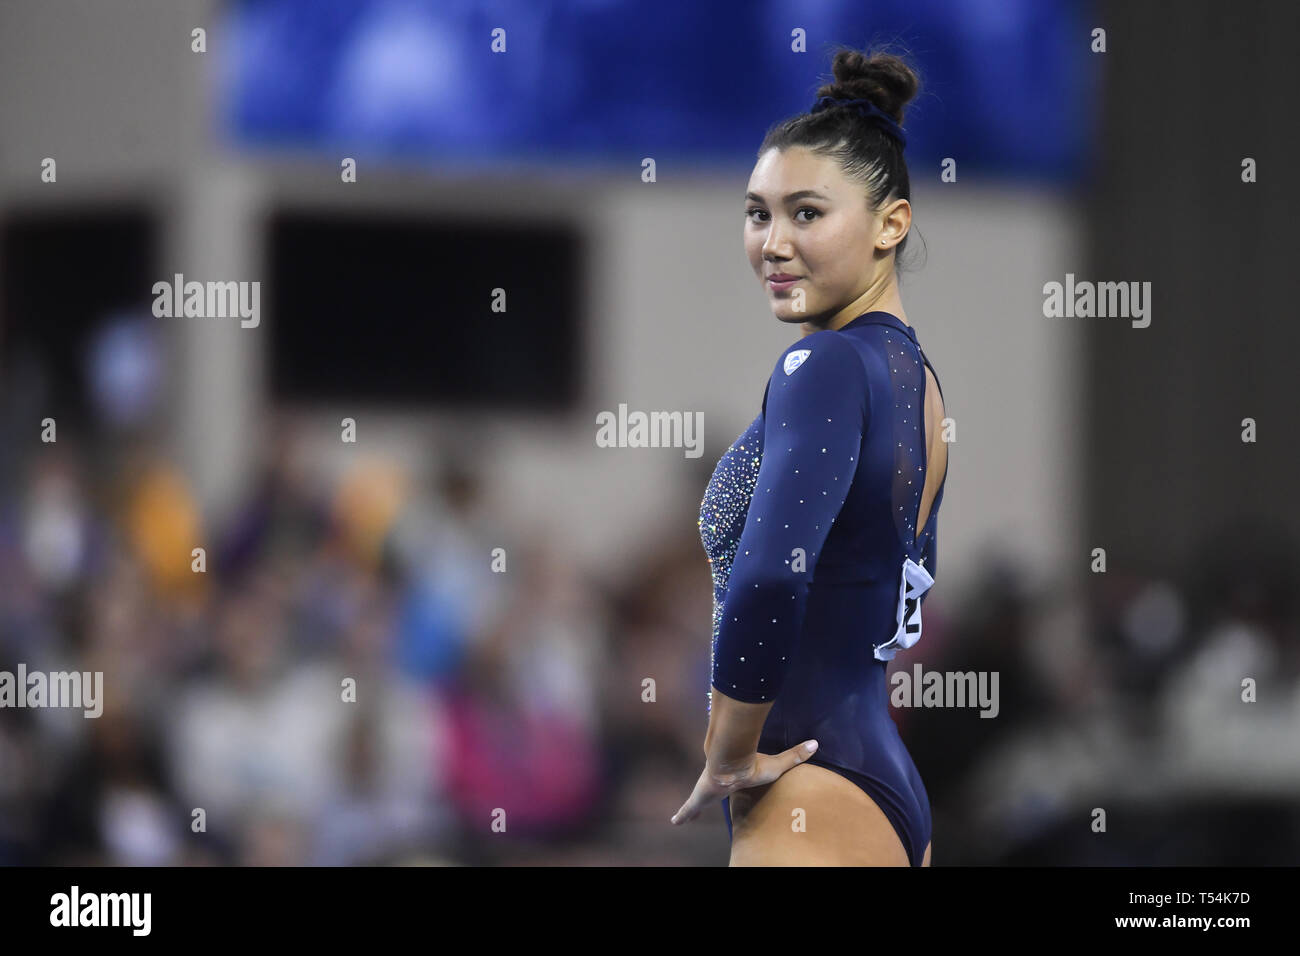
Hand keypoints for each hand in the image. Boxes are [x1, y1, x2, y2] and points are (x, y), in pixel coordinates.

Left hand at [670, 740, 817, 824]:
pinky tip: (674, 822)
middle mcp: (717, 784)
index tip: (721, 786)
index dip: (725, 784)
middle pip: (709, 794)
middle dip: (703, 800)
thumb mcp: (777, 765)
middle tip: (696, 808)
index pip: (728, 781)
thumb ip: (794, 755)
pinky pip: (688, 808)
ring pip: (696, 802)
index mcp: (733, 778)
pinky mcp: (698, 797)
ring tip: (681, 818)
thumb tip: (816, 743)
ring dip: (690, 809)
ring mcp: (706, 791)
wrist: (730, 763)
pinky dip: (682, 815)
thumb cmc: (752, 765)